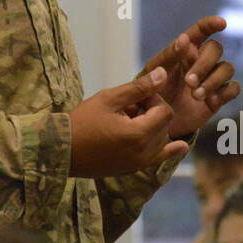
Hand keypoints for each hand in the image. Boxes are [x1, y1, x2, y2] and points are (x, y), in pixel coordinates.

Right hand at [68, 67, 188, 177]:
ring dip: (152, 127)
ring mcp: (139, 164)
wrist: (61, 150)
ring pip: (162, 140)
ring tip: (128, 121)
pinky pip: (158, 158)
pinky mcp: (132, 169)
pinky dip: (168, 150)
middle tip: (129, 108)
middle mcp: (144, 153)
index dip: (153, 100)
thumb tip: (163, 73)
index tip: (134, 98)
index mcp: (140, 134)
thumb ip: (139, 88)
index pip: (165, 111)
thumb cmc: (82, 121)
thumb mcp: (109, 98)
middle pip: (166, 125)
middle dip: (152, 113)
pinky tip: (180, 146)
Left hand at [139, 16, 239, 137]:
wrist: (156, 121)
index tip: (221, 23)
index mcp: (185, 50)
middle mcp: (201, 60)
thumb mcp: (154, 72)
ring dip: (213, 80)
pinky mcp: (218, 96)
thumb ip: (169, 55)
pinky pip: (234, 87)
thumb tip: (184, 39)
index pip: (200, 31)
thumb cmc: (152, 91)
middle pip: (216, 49)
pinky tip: (209, 102)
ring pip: (227, 68)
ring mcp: (211, 78)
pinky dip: (224, 93)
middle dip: (204, 65)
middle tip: (189, 82)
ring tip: (195, 95)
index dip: (211, 24)